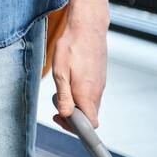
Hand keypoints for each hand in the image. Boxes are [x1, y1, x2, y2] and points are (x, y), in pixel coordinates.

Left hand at [50, 8, 108, 133]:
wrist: (87, 29)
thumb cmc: (70, 48)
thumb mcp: (60, 72)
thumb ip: (63, 95)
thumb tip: (66, 114)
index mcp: (87, 94)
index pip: (91, 124)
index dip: (75, 127)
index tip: (59, 116)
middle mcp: (97, 92)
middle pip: (90, 116)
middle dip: (73, 116)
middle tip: (55, 105)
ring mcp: (100, 85)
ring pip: (91, 105)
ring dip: (77, 105)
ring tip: (61, 90)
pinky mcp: (100, 79)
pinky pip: (92, 95)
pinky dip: (81, 95)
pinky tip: (70, 82)